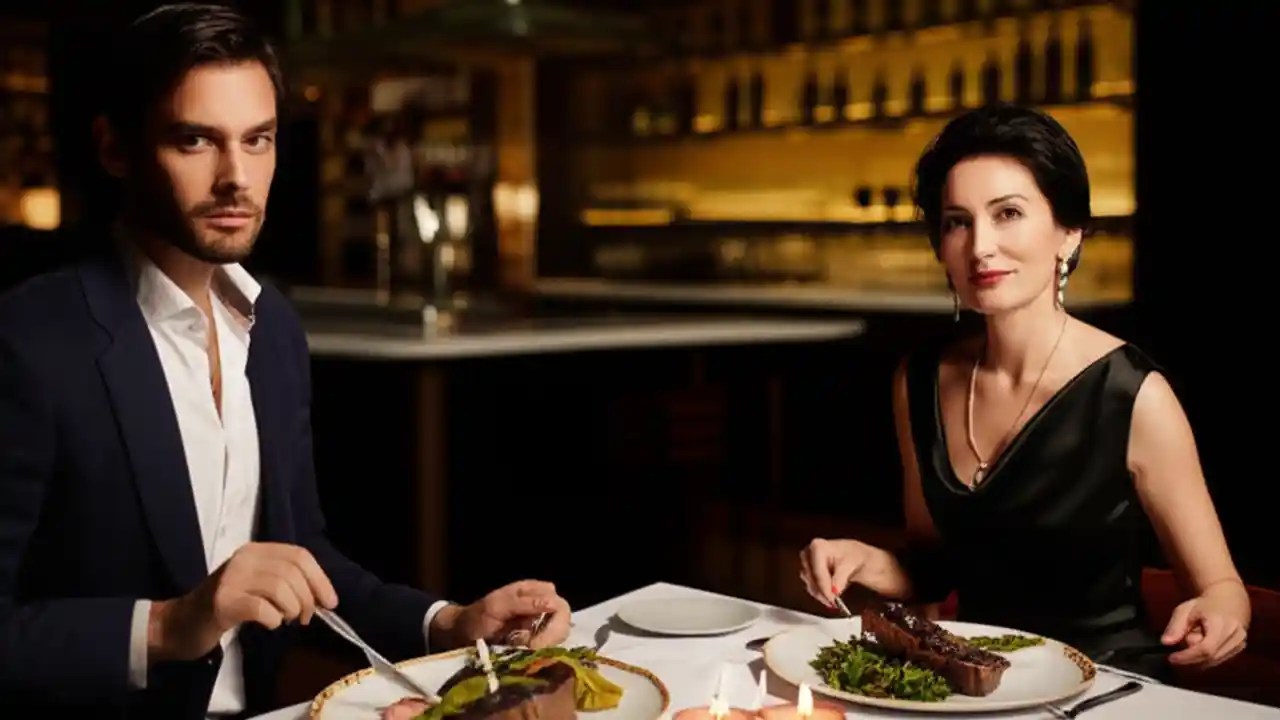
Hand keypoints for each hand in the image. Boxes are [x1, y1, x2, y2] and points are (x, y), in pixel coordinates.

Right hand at [148, 542, 337, 663]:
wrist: (180, 623)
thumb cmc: (226, 606)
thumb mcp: (258, 586)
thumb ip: (287, 584)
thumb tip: (324, 597)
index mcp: (256, 550)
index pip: (299, 556)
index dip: (320, 579)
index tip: (330, 602)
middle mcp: (243, 558)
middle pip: (292, 572)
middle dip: (307, 598)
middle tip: (303, 618)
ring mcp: (230, 578)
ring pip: (280, 587)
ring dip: (291, 609)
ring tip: (285, 620)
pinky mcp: (222, 602)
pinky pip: (261, 607)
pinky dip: (273, 619)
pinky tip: (269, 624)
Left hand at [432, 580, 570, 649]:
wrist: (460, 634)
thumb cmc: (476, 617)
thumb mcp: (497, 606)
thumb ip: (525, 602)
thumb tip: (554, 602)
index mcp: (534, 590)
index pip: (560, 605)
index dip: (553, 625)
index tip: (535, 643)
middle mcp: (541, 604)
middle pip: (563, 622)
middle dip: (549, 638)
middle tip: (529, 649)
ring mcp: (539, 622)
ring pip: (559, 635)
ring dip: (542, 646)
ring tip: (520, 647)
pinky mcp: (536, 637)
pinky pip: (549, 645)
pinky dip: (539, 651)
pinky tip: (522, 651)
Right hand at [799, 538, 884, 608]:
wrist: (855, 556)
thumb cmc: (853, 556)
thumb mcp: (851, 565)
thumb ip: (841, 578)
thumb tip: (834, 590)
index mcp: (817, 546)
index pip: (817, 571)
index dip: (824, 587)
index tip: (833, 599)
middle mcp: (808, 553)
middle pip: (811, 578)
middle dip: (822, 591)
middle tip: (834, 602)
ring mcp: (807, 563)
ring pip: (810, 584)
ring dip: (821, 594)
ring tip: (835, 601)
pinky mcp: (808, 573)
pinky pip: (811, 587)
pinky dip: (821, 594)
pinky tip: (831, 597)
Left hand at [1162, 596, 1247, 667]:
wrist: (1229, 600)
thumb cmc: (1204, 604)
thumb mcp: (1185, 610)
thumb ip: (1175, 627)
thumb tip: (1165, 642)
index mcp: (1221, 623)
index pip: (1206, 648)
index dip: (1188, 657)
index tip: (1172, 658)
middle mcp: (1235, 635)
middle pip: (1210, 657)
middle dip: (1192, 655)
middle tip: (1184, 641)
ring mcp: (1240, 643)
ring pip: (1214, 661)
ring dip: (1199, 655)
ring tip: (1197, 636)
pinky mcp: (1240, 648)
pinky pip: (1219, 659)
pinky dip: (1207, 656)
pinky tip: (1204, 641)